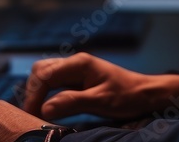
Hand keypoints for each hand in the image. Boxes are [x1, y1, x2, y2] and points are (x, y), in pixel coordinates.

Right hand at [23, 52, 178, 120]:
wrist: (146, 93)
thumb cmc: (127, 96)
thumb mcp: (101, 101)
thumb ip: (72, 102)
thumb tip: (45, 108)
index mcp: (79, 63)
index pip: (44, 74)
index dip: (34, 95)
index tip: (32, 114)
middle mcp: (75, 63)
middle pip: (41, 71)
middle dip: (32, 91)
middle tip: (32, 114)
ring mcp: (75, 70)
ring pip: (46, 76)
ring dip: (38, 92)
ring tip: (37, 112)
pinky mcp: (78, 80)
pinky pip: (55, 83)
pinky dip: (46, 94)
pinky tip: (47, 108)